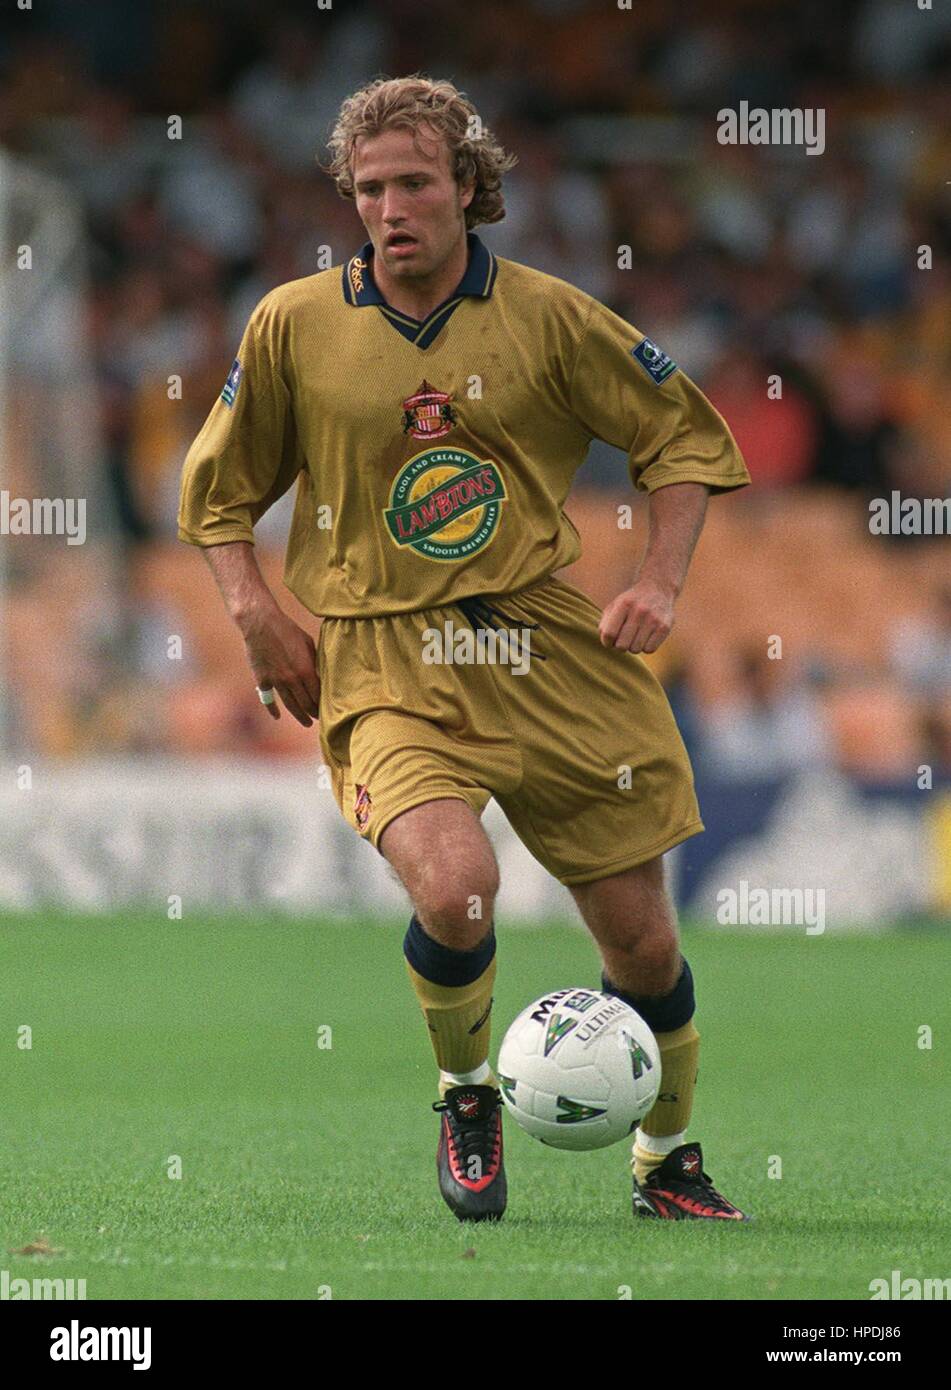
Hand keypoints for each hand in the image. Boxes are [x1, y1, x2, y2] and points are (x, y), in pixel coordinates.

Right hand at [238, 601, 320, 725]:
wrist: (260, 623)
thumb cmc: (287, 630)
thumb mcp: (308, 643)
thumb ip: (314, 661)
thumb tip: (320, 675)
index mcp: (306, 670)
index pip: (318, 695)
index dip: (323, 704)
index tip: (328, 709)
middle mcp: (292, 679)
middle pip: (306, 703)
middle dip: (314, 713)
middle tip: (319, 719)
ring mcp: (276, 681)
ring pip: (290, 705)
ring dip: (299, 715)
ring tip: (306, 723)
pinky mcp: (262, 680)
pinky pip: (268, 699)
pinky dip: (272, 709)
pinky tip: (277, 716)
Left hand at [599, 580, 675, 654]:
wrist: (657, 589)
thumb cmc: (631, 602)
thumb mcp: (615, 606)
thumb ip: (605, 623)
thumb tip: (606, 641)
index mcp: (623, 604)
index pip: (609, 634)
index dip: (606, 642)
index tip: (610, 641)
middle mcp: (639, 611)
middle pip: (622, 645)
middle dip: (620, 645)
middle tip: (624, 638)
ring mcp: (653, 619)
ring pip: (635, 649)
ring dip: (633, 646)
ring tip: (636, 636)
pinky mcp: (664, 627)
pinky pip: (649, 650)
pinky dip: (646, 647)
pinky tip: (646, 637)